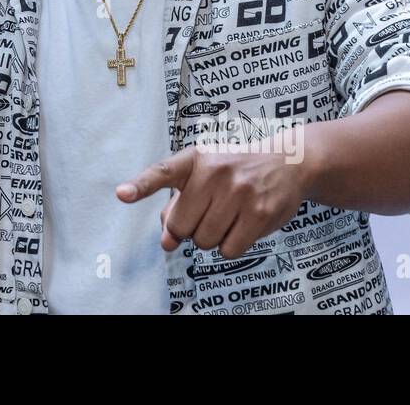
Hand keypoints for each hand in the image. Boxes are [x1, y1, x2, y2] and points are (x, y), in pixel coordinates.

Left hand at [115, 142, 309, 259]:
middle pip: (181, 226)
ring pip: (204, 241)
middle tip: (207, 213)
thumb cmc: (236, 169)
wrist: (287, 161)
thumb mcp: (204, 173)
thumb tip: (167, 242)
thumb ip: (178, 204)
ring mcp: (239, 192)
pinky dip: (230, 246)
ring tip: (226, 215)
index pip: (162, 172)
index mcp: (194, 159)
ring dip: (210, 237)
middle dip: (189, 228)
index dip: (140, 185)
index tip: (122, 194)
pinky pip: (228, 250)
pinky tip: (241, 226)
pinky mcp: (259, 213)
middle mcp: (214, 172)